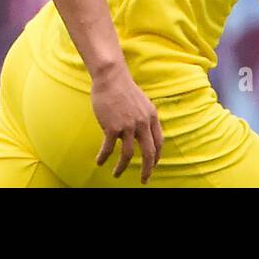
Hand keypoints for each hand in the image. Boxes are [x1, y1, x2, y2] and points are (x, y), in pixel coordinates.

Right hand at [91, 65, 162, 183]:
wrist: (111, 77)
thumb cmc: (124, 89)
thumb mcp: (142, 103)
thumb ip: (145, 118)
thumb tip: (144, 133)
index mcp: (152, 117)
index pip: (159, 142)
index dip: (156, 156)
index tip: (152, 165)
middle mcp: (142, 123)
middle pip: (149, 153)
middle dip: (147, 170)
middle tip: (144, 180)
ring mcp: (128, 125)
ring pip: (127, 155)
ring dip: (122, 168)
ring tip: (116, 174)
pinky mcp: (112, 126)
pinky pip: (108, 148)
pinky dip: (103, 157)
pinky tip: (99, 162)